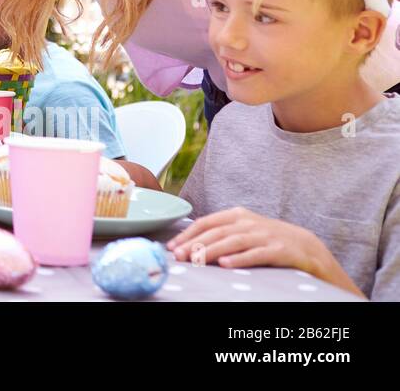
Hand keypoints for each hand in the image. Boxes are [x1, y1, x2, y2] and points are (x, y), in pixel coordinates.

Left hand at [166, 207, 335, 275]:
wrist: (308, 246)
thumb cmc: (268, 239)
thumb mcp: (244, 230)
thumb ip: (221, 232)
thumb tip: (189, 242)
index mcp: (237, 215)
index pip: (206, 222)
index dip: (187, 234)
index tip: (171, 246)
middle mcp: (249, 222)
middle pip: (216, 232)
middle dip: (194, 244)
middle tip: (178, 256)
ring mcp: (265, 235)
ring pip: (233, 242)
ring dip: (211, 251)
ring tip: (195, 260)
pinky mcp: (280, 250)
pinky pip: (257, 254)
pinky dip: (240, 259)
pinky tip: (226, 264)